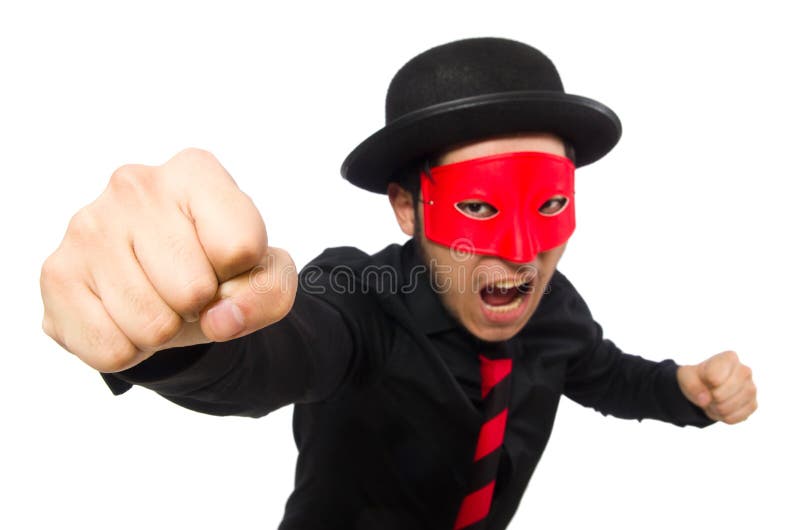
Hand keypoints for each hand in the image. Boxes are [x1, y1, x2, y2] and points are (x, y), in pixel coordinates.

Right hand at [41, 148, 296, 372]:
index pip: (240, 247)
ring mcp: (88, 227)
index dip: (242, 275)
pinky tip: (124, 313)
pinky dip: (128, 348)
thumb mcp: (264, 273)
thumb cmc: (214, 264)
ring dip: (163, 330)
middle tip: (186, 286)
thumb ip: (269, 292)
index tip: (226, 263)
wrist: (159, 280)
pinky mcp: (56, 273)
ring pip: (151, 326)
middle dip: (200, 305)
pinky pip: (111, 350)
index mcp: (194, 172)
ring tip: (157, 298)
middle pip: (194, 291)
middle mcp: (135, 186)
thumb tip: (221, 319)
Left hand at [676, 351, 756, 423]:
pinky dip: (724, 417)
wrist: (706, 389)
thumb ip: (691, 385)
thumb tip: (705, 400)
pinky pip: (738, 417)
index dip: (705, 383)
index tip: (705, 379)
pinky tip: (721, 408)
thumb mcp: (686, 377)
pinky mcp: (753, 404)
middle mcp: (745, 371)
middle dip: (711, 397)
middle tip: (708, 394)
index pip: (715, 377)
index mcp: (729, 358)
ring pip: (732, 406)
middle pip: (724, 393)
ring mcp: (751, 388)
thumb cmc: (697, 378)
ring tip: (713, 401)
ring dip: (717, 408)